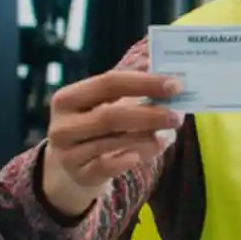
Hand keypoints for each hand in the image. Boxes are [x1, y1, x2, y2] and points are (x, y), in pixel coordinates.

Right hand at [41, 70, 183, 215]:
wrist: (75, 165)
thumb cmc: (98, 125)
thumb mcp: (106, 103)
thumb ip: (131, 85)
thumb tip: (160, 64)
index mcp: (68, 98)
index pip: (109, 83)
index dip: (144, 83)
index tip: (175, 85)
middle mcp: (63, 125)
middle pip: (111, 116)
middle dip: (149, 115)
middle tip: (177, 117)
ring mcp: (67, 153)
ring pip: (112, 143)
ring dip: (145, 139)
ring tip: (168, 135)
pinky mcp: (78, 175)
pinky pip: (107, 167)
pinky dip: (126, 160)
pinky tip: (141, 155)